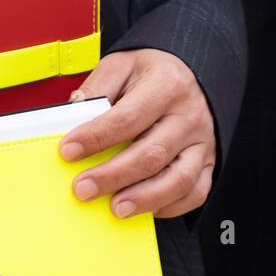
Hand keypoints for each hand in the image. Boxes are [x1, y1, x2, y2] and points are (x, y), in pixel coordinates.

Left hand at [58, 48, 215, 218]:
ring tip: (115, 209)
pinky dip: (170, 206)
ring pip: (178, 179)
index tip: (68, 151)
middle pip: (151, 154)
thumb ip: (95, 90)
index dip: (95, 137)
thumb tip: (68, 121)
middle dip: (113, 176)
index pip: (127, 118)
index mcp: (166, 86)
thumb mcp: (120, 66)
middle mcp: (188, 115)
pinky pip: (195, 192)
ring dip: (144, 198)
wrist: (190, 73)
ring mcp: (201, 142)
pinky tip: (145, 209)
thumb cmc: (151, 74)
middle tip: (82, 189)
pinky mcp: (207, 161)